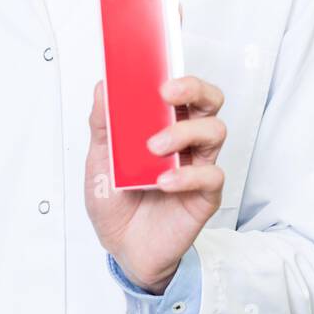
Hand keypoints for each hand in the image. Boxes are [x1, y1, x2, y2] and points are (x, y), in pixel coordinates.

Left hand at [84, 75, 226, 293]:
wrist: (122, 248)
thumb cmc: (116, 201)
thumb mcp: (99, 160)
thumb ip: (103, 124)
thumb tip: (104, 88)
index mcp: (163, 124)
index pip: (181, 88)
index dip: (177, 71)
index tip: (159, 65)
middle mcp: (185, 140)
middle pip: (209, 101)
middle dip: (193, 89)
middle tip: (166, 94)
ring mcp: (197, 165)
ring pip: (215, 131)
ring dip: (183, 132)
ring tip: (154, 148)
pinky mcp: (205, 195)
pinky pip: (210, 175)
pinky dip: (186, 176)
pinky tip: (164, 182)